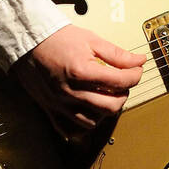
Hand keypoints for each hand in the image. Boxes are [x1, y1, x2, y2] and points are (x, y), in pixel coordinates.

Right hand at [11, 24, 145, 141]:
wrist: (28, 41)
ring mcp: (60, 104)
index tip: (136, 70)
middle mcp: (71, 91)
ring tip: (105, 96)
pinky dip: (82, 126)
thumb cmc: (57, 38)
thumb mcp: (91, 40)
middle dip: (123, 95)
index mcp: (82, 72)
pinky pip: (70, 130)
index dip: (135, 75)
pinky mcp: (51, 110)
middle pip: (110, 106)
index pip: (120, 82)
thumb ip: (117, 54)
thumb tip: (139, 61)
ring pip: (93, 122)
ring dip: (104, 111)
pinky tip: (89, 113)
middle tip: (122, 84)